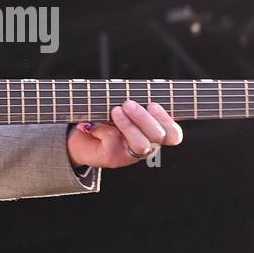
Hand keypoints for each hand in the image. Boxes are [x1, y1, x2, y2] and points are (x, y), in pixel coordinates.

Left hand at [67, 98, 183, 168]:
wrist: (80, 137)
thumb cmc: (105, 117)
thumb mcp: (122, 108)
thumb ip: (135, 102)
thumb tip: (138, 93)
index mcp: (152, 133)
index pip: (173, 134)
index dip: (167, 120)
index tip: (153, 104)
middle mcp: (146, 146)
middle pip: (158, 136)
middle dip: (144, 117)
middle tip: (128, 103)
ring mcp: (130, 154)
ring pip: (141, 144)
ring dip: (128, 124)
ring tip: (115, 110)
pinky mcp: (113, 158)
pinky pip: (114, 142)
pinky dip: (103, 128)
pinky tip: (94, 124)